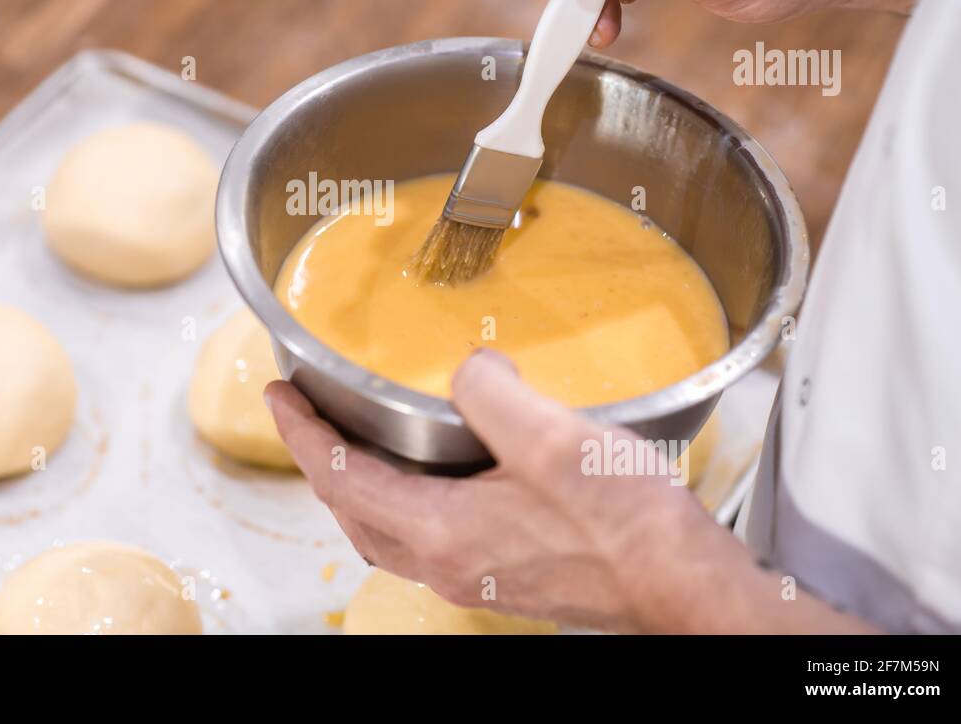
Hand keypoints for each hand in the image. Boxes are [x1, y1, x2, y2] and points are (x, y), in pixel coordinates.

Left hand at [266, 349, 877, 632]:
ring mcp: (476, 574)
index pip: (340, 478)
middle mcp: (447, 562)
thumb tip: (468, 371)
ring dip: (358, 485)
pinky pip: (426, 535)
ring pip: (387, 529)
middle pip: (352, 512)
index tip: (277, 394)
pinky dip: (403, 499)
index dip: (301, 433)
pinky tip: (435, 471)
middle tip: (306, 416)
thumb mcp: (551, 438)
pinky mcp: (506, 573)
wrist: (683, 589)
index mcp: (440, 531)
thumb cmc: (627, 527)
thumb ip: (490, 393)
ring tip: (355, 439)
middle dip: (320, 462)